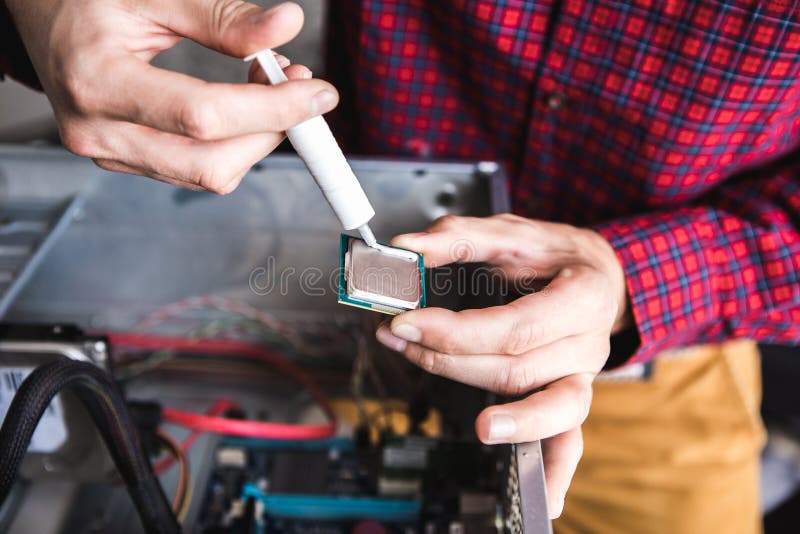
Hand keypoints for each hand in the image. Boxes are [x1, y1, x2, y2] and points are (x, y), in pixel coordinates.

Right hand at [5, 0, 338, 191]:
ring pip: (209, 174)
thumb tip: (286, 28)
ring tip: (267, 85)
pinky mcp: (123, 159)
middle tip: (299, 85)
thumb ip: (222, 15)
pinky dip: (231, 144)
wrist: (42, 15)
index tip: (318, 94)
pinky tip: (239, 106)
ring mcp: (109, 153)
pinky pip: (194, 169)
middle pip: (211, 163)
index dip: (272, 109)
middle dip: (271, 130)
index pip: (204, 117)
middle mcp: (98, 132)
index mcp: (97, 82)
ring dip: (255, 138)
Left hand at [375, 214, 629, 517]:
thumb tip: (406, 249)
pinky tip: (546, 500)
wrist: (605, 276)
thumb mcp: (515, 232)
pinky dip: (559, 472)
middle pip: (516, 368)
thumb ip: (460, 238)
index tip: (405, 322)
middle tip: (399, 337)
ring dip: (494, 409)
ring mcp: (583, 376)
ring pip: (537, 402)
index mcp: (583, 296)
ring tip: (470, 417)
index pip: (515, 328)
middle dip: (449, 357)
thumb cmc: (558, 255)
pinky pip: (572, 441)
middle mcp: (589, 343)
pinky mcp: (572, 395)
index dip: (456, 331)